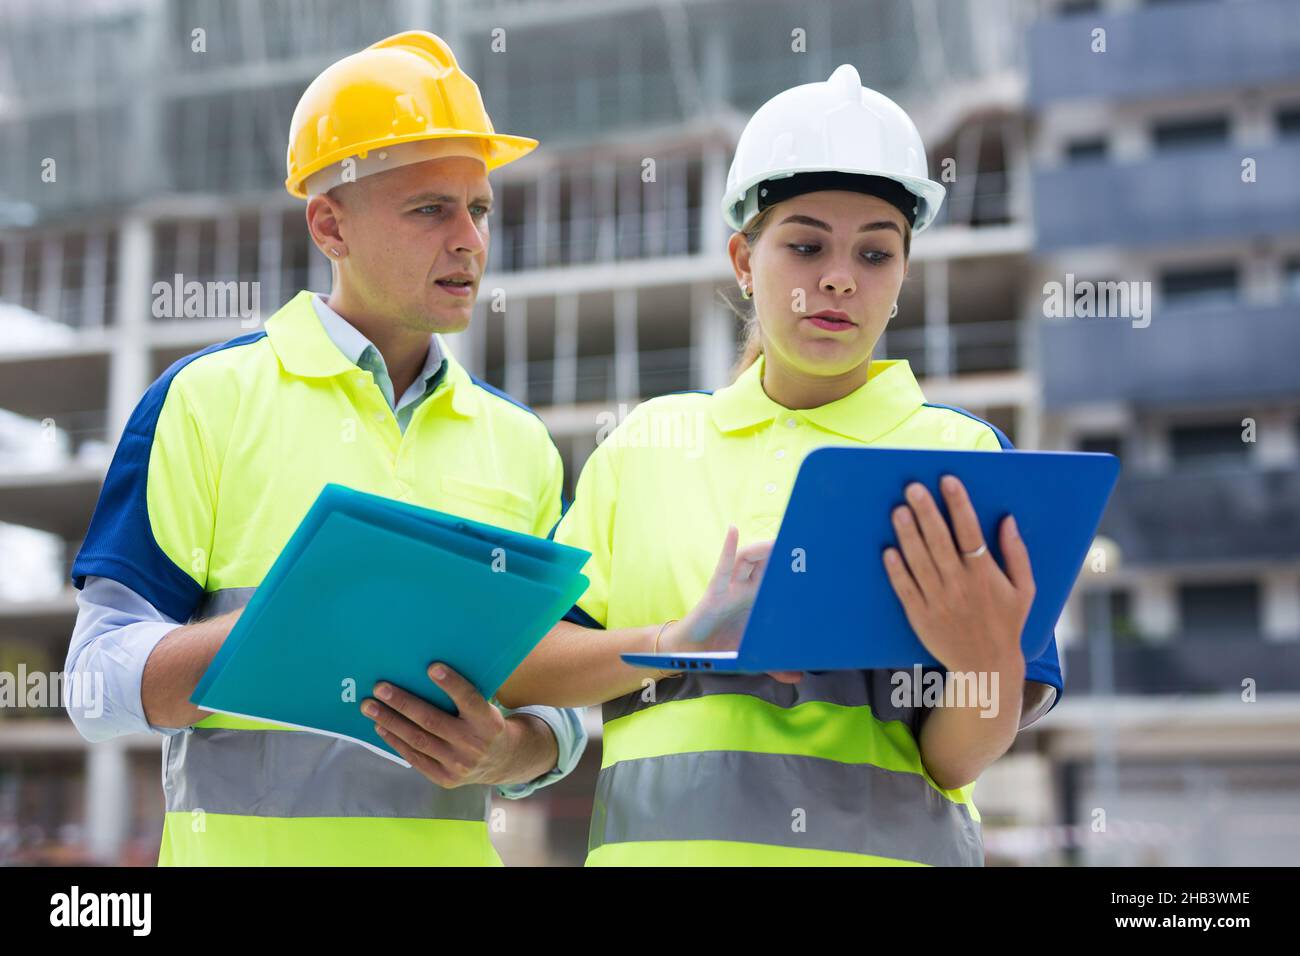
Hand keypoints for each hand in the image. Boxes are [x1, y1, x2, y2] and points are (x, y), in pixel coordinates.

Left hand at [362, 663, 513, 786]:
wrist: (502, 760)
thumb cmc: (487, 723)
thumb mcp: (487, 708)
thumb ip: (465, 697)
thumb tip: (427, 672)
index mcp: (488, 722)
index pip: (468, 699)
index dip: (451, 684)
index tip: (431, 667)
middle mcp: (473, 744)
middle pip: (432, 721)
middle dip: (402, 703)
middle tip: (380, 687)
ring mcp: (458, 764)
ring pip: (418, 740)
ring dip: (390, 721)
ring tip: (370, 707)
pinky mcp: (445, 778)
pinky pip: (415, 758)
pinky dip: (395, 741)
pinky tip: (381, 726)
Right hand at [661, 526, 800, 683]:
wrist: (692, 654)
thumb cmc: (722, 648)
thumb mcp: (753, 656)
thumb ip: (774, 666)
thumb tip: (798, 677)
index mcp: (758, 600)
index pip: (779, 577)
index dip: (793, 566)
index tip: (814, 556)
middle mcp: (746, 589)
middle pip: (767, 563)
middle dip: (782, 552)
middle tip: (802, 539)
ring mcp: (731, 587)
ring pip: (749, 559)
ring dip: (763, 547)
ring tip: (778, 540)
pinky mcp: (715, 591)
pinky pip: (723, 566)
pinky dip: (729, 547)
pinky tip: (734, 530)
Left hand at [881, 476, 1033, 676]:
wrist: (986, 667)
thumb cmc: (1007, 623)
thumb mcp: (1024, 590)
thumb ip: (1017, 554)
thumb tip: (1008, 520)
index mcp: (986, 575)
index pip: (970, 532)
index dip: (959, 505)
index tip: (948, 481)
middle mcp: (961, 586)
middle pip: (940, 542)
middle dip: (926, 513)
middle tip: (912, 488)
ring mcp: (939, 601)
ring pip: (920, 562)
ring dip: (908, 535)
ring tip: (898, 511)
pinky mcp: (921, 616)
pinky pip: (906, 589)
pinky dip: (896, 571)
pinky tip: (888, 551)